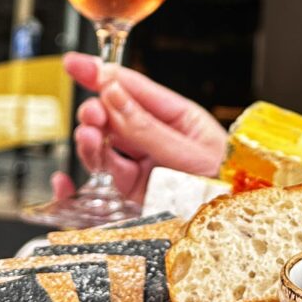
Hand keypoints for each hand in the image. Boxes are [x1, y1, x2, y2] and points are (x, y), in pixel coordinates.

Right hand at [51, 56, 227, 206]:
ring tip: (88, 137)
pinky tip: (65, 182)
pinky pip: (102, 183)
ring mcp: (145, 167)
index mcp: (180, 119)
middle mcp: (158, 139)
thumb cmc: (227, 188)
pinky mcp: (134, 194)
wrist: (235, 237)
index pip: (135, 89)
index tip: (74, 64)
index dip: (103, 74)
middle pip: (116, 118)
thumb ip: (147, 128)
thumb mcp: (190, 155)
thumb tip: (112, 94)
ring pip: (106, 148)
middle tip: (91, 115)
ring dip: (91, 141)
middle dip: (97, 111)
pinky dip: (80, 183)